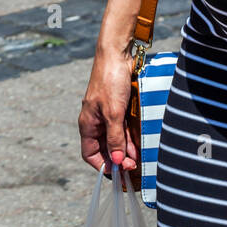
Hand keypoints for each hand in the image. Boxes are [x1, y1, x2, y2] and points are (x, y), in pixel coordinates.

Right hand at [79, 49, 138, 174]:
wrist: (117, 54)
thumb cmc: (110, 81)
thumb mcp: (113, 113)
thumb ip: (115, 138)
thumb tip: (117, 160)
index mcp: (88, 124)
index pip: (90, 154)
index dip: (102, 165)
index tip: (116, 173)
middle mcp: (95, 122)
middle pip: (105, 149)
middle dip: (118, 159)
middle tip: (132, 167)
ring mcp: (107, 115)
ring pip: (115, 140)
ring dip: (126, 150)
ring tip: (137, 159)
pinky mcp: (117, 109)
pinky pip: (123, 129)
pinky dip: (130, 138)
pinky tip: (138, 146)